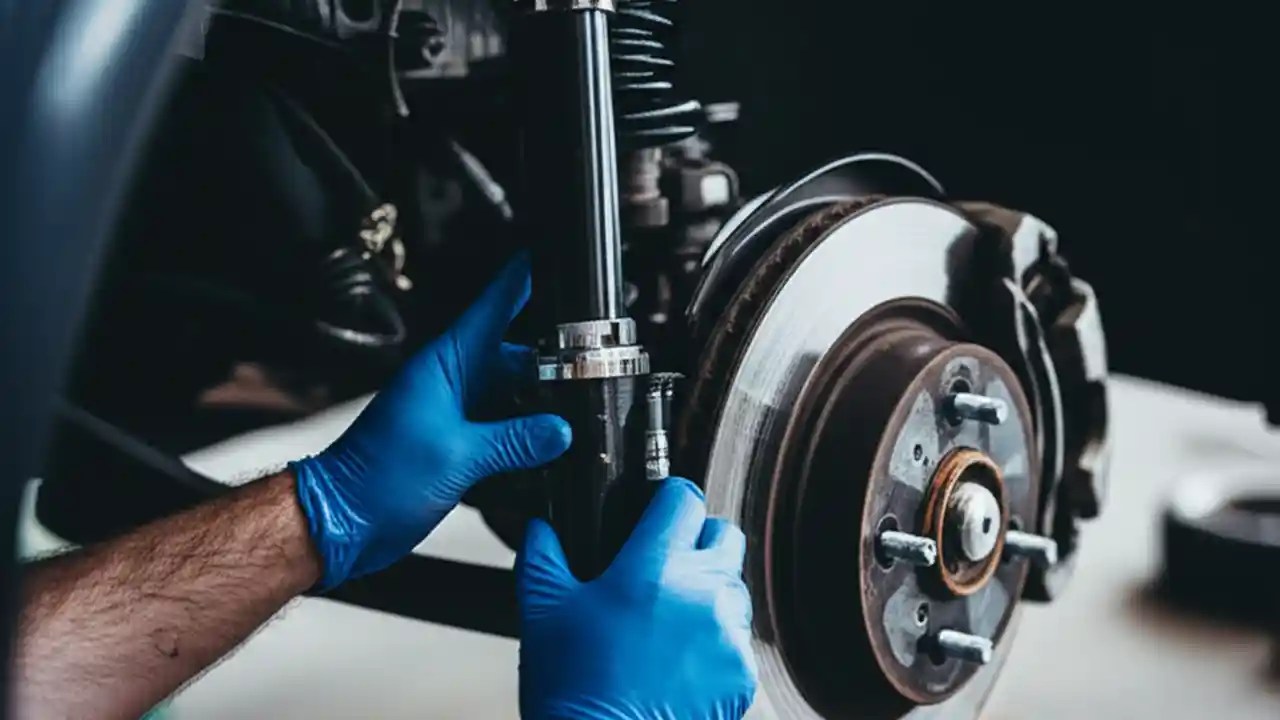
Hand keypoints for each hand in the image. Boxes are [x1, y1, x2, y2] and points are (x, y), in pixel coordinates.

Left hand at [292, 256, 571, 589]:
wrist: (342, 521)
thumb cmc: (376, 480)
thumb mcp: (459, 456)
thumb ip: (516, 440)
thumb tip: (561, 430)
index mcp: (446, 365)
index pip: (494, 307)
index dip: (524, 278)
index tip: (551, 256)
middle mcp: (451, 381)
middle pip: (516, 356)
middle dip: (553, 362)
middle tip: (590, 369)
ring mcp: (453, 412)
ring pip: (511, 394)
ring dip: (539, 405)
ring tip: (575, 415)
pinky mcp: (455, 442)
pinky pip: (500, 426)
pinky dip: (524, 436)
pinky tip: (545, 450)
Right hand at [517, 478, 757, 719]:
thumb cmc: (571, 687)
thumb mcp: (542, 613)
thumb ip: (542, 556)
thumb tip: (539, 527)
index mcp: (652, 566)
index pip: (685, 499)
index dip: (669, 499)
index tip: (657, 512)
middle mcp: (701, 591)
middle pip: (724, 535)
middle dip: (700, 540)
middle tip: (667, 564)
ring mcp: (728, 633)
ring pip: (735, 587)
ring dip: (711, 591)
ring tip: (671, 620)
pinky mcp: (742, 673)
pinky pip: (739, 639)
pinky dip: (716, 643)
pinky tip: (681, 662)